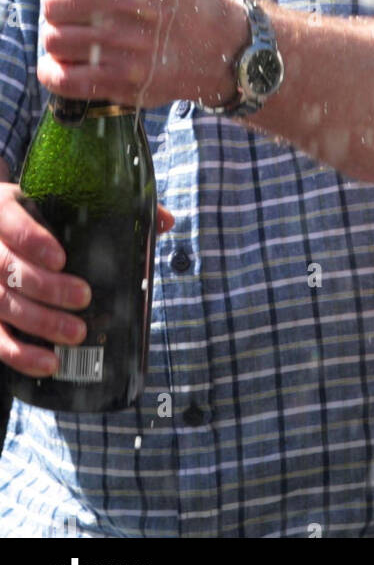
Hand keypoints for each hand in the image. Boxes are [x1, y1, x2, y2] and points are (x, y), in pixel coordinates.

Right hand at [0, 182, 173, 375]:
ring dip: (39, 322)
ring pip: (2, 304)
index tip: (61, 258)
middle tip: (83, 298)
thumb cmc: (36, 216)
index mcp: (5, 210)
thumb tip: (165, 221)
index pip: (11, 223)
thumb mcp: (59, 201)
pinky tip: (48, 363)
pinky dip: (19, 354)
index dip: (32, 241)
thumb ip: (113, 206)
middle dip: (46, 287)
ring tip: (76, 334)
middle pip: (7, 269)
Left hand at [37, 0, 247, 109]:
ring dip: (60, 36)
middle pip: (53, 4)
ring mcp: (126, 48)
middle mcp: (132, 6)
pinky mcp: (122, 82)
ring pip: (54, 40)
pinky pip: (62, 78)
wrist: (217, 46)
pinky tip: (68, 61)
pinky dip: (54, 71)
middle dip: (61, 4)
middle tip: (80, 8)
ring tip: (81, 33)